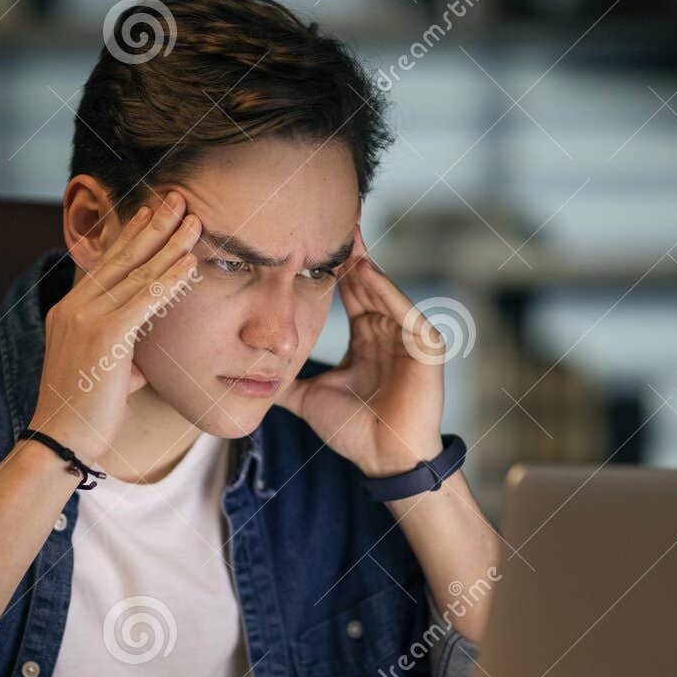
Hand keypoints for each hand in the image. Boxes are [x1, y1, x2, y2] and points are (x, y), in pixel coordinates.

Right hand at [28, 191, 201, 461]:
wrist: (61, 439)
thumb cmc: (84, 414)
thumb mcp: (99, 373)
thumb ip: (118, 357)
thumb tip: (137, 365)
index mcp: (69, 311)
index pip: (107, 266)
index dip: (131, 237)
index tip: (151, 214)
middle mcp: (75, 307)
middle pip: (122, 259)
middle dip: (153, 226)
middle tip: (178, 199)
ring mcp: (87, 319)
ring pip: (137, 274)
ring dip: (169, 245)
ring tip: (193, 221)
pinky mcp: (105, 336)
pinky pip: (144, 300)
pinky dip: (169, 279)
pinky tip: (189, 263)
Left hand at [279, 226, 445, 476]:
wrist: (385, 461)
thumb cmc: (356, 431)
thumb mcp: (309, 398)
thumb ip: (283, 384)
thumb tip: (248, 377)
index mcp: (366, 337)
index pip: (348, 290)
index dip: (330, 265)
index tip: (306, 236)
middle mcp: (388, 329)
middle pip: (366, 280)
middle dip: (348, 251)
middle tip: (327, 214)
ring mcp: (409, 336)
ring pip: (384, 290)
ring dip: (364, 263)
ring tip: (343, 234)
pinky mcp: (427, 347)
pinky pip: (406, 312)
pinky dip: (388, 292)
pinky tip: (367, 271)